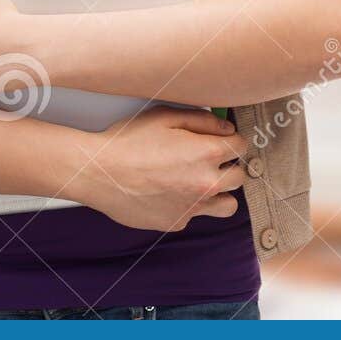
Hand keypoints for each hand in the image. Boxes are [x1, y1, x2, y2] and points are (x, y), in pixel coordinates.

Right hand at [69, 107, 252, 231]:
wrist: (99, 173)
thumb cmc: (130, 141)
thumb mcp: (167, 116)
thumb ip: (204, 121)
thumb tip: (227, 130)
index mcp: (207, 153)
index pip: (241, 147)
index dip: (231, 140)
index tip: (221, 140)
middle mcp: (205, 183)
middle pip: (239, 177)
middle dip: (229, 166)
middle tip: (210, 159)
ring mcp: (192, 207)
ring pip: (227, 205)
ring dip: (220, 193)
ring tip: (201, 182)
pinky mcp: (175, 223)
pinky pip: (196, 215)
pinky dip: (190, 206)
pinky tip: (172, 193)